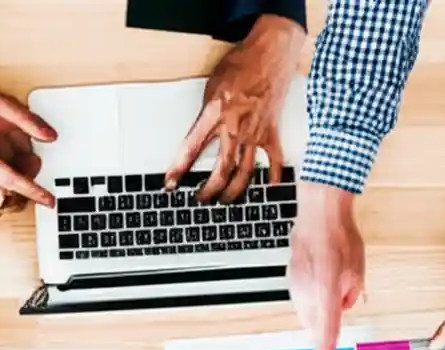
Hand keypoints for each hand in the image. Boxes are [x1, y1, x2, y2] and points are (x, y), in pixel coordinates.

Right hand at [0, 47, 56, 210]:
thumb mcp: (2, 106)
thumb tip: (50, 136)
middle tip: (30, 160)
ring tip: (11, 157)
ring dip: (12, 182)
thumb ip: (28, 121)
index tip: (48, 200)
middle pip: (5, 193)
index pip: (7, 180)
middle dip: (24, 180)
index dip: (31, 190)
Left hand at [165, 15, 303, 201]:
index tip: (170, 184)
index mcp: (214, 113)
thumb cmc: (241, 64)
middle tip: (201, 199)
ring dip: (234, 191)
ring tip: (226, 200)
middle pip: (221, 170)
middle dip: (209, 190)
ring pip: (245, 172)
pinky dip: (272, 176)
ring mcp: (255, 132)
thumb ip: (205, 113)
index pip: (191, 148)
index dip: (178, 169)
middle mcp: (234, 127)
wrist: (270, 55)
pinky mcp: (272, 131)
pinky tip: (268, 187)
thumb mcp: (211, 86)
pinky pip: (274, 160)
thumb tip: (198, 134)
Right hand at [288, 183, 364, 349]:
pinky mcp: (291, 280)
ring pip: (312, 311)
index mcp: (325, 297)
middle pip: (319, 325)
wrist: (319, 213)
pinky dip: (316, 292)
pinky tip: (325, 270)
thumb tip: (342, 307)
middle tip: (347, 288)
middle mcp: (306, 295)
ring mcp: (295, 288)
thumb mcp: (358, 272)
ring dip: (325, 303)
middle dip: (333, 318)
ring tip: (337, 272)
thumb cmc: (341, 238)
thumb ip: (350, 296)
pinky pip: (305, 297)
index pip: (323, 339)